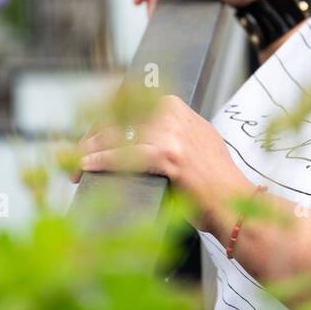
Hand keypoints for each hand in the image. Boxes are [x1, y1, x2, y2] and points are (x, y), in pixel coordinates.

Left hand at [72, 94, 253, 235]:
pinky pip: (126, 155)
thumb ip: (175, 135)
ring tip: (75, 161)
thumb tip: (138, 139)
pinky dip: (101, 161)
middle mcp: (177, 117)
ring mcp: (175, 135)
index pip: (132, 104)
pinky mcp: (171, 157)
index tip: (92, 131)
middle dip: (95, 134)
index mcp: (181, 111)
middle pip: (122, 117)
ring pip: (120, 136)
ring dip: (91, 148)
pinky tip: (86, 166)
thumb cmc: (216, 185)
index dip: (107, 117)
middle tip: (79, 151)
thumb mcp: (199, 146)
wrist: (236, 205)